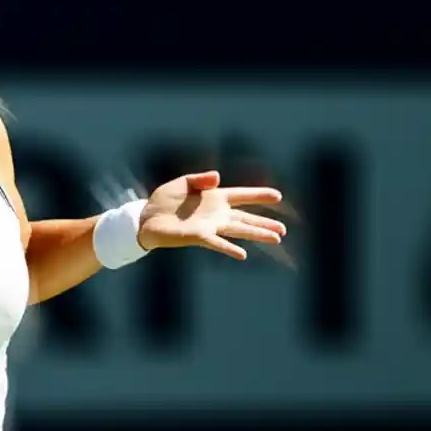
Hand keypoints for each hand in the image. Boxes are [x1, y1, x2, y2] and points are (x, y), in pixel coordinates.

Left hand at [137, 171, 286, 259]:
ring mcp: (209, 226)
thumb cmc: (166, 199)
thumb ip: (201, 179)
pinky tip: (242, 254)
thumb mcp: (184, 182)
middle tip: (283, 230)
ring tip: (276, 238)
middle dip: (265, 223)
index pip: (242, 195)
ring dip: (257, 234)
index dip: (259, 195)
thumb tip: (217, 176)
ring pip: (238, 230)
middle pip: (246, 218)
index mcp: (215, 197)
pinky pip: (217, 243)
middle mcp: (216, 213)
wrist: (146, 217)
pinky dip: (229, 248)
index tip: (278, 196)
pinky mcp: (199, 236)